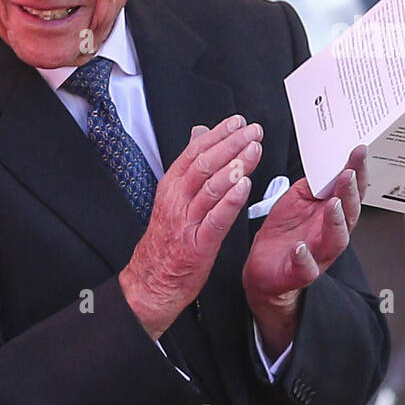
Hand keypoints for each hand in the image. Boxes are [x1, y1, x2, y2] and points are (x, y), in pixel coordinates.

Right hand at [119, 115, 262, 339]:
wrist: (151, 282)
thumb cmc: (167, 241)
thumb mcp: (173, 197)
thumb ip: (189, 166)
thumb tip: (199, 134)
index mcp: (171, 187)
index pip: (194, 152)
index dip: (218, 134)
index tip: (238, 122)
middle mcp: (176, 200)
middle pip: (204, 164)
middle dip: (231, 144)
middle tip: (253, 131)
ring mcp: (186, 221)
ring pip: (210, 187)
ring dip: (234, 166)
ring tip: (253, 150)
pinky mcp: (198, 244)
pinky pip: (215, 219)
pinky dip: (230, 201)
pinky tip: (244, 186)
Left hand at [242, 146, 366, 355]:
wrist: (264, 268)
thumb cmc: (285, 232)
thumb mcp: (297, 200)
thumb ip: (313, 184)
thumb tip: (326, 161)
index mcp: (331, 213)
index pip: (350, 190)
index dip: (358, 171)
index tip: (359, 150)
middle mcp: (331, 233)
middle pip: (349, 213)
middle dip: (350, 193)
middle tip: (348, 174)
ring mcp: (318, 254)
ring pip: (335, 240)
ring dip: (336, 222)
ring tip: (333, 204)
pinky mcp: (298, 272)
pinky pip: (305, 267)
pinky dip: (304, 258)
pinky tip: (300, 248)